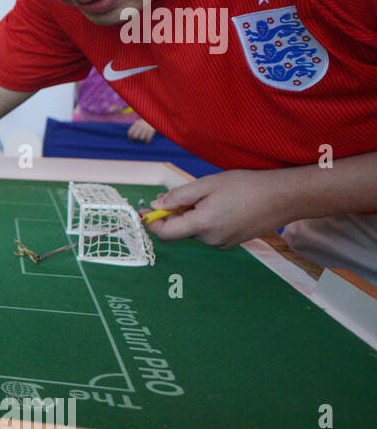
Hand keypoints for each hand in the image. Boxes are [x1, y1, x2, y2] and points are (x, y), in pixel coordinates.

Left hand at [128, 119, 156, 142]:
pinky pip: (148, 138)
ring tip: (143, 140)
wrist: (155, 116)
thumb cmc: (146, 121)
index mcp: (136, 123)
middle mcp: (140, 125)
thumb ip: (135, 128)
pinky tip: (147, 141)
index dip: (130, 137)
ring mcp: (146, 128)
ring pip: (141, 138)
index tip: (131, 140)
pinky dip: (147, 141)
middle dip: (136, 139)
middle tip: (138, 139)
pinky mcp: (152, 130)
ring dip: (142, 140)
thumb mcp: (139, 122)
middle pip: (135, 136)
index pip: (130, 132)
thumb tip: (131, 137)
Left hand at [148, 169, 298, 248]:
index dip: (151, 222)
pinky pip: (209, 232)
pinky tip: (221, 204)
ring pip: (195, 230)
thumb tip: (156, 206)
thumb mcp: (207, 184)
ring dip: (191, 215)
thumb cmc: (246, 186)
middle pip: (180, 230)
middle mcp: (210, 240)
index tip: (144, 211)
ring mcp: (223, 243)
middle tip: (175, 194)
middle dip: (173, 214)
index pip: (165, 233)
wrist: (284, 197)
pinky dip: (205, 219)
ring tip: (208, 196)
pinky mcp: (232, 242)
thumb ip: (179, 196)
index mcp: (202, 225)